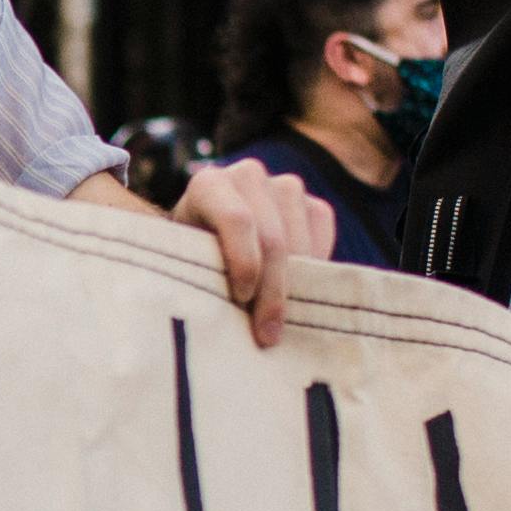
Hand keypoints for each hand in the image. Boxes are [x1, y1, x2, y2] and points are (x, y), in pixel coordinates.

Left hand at [174, 158, 333, 350]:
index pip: (236, 219)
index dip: (245, 263)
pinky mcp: (311, 203)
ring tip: (279, 322)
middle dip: (272, 292)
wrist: (214, 250)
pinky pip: (323, 236)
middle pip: (272, 238)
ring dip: (294, 286)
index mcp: (208, 185)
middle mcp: (247, 176)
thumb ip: (202, 279)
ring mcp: (283, 186)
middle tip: (267, 335)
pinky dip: (316, 270)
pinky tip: (297, 294)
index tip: (242, 301)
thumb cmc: (193, 265)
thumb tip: (221, 321)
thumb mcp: (187, 268)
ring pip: (301, 240)